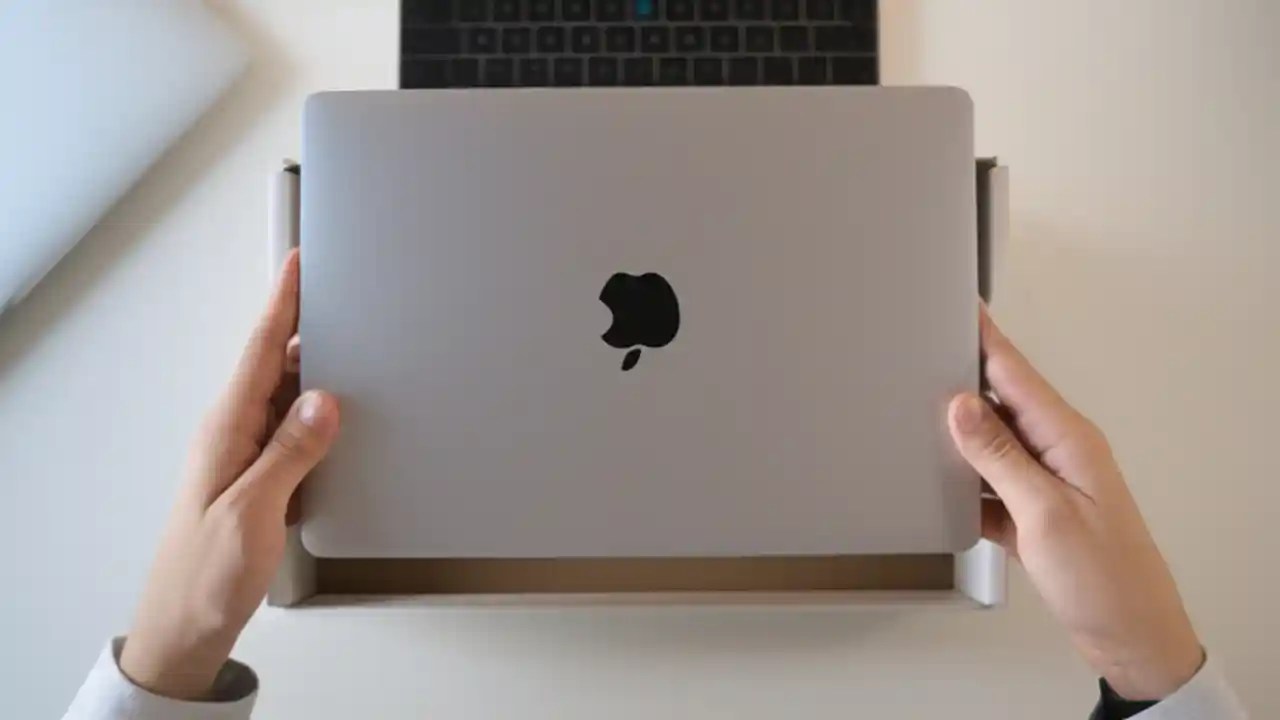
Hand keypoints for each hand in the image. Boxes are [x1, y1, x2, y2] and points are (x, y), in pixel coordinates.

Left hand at [120, 251, 339, 699]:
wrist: (184, 626)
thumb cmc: (205, 575)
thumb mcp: (252, 512)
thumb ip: (289, 454)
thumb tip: (325, 400)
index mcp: (226, 431)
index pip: (258, 352)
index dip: (282, 303)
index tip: (300, 262)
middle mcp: (234, 434)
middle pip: (277, 365)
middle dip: (310, 328)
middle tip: (348, 300)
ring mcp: (245, 456)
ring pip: (288, 397)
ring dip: (318, 375)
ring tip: (357, 354)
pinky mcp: (259, 478)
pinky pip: (293, 431)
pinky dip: (319, 416)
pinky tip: (341, 420)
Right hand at [947, 307, 1201, 699]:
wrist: (1129, 636)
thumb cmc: (1105, 580)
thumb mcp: (1044, 512)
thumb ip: (1000, 456)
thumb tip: (963, 406)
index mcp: (1069, 439)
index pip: (1017, 373)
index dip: (986, 337)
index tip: (960, 306)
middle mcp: (1059, 452)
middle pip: (1000, 403)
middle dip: (962, 384)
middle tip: (921, 366)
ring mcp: (1047, 482)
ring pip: (991, 445)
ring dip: (960, 442)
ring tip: (923, 433)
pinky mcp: (1035, 512)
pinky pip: (990, 484)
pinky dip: (966, 487)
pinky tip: (947, 494)